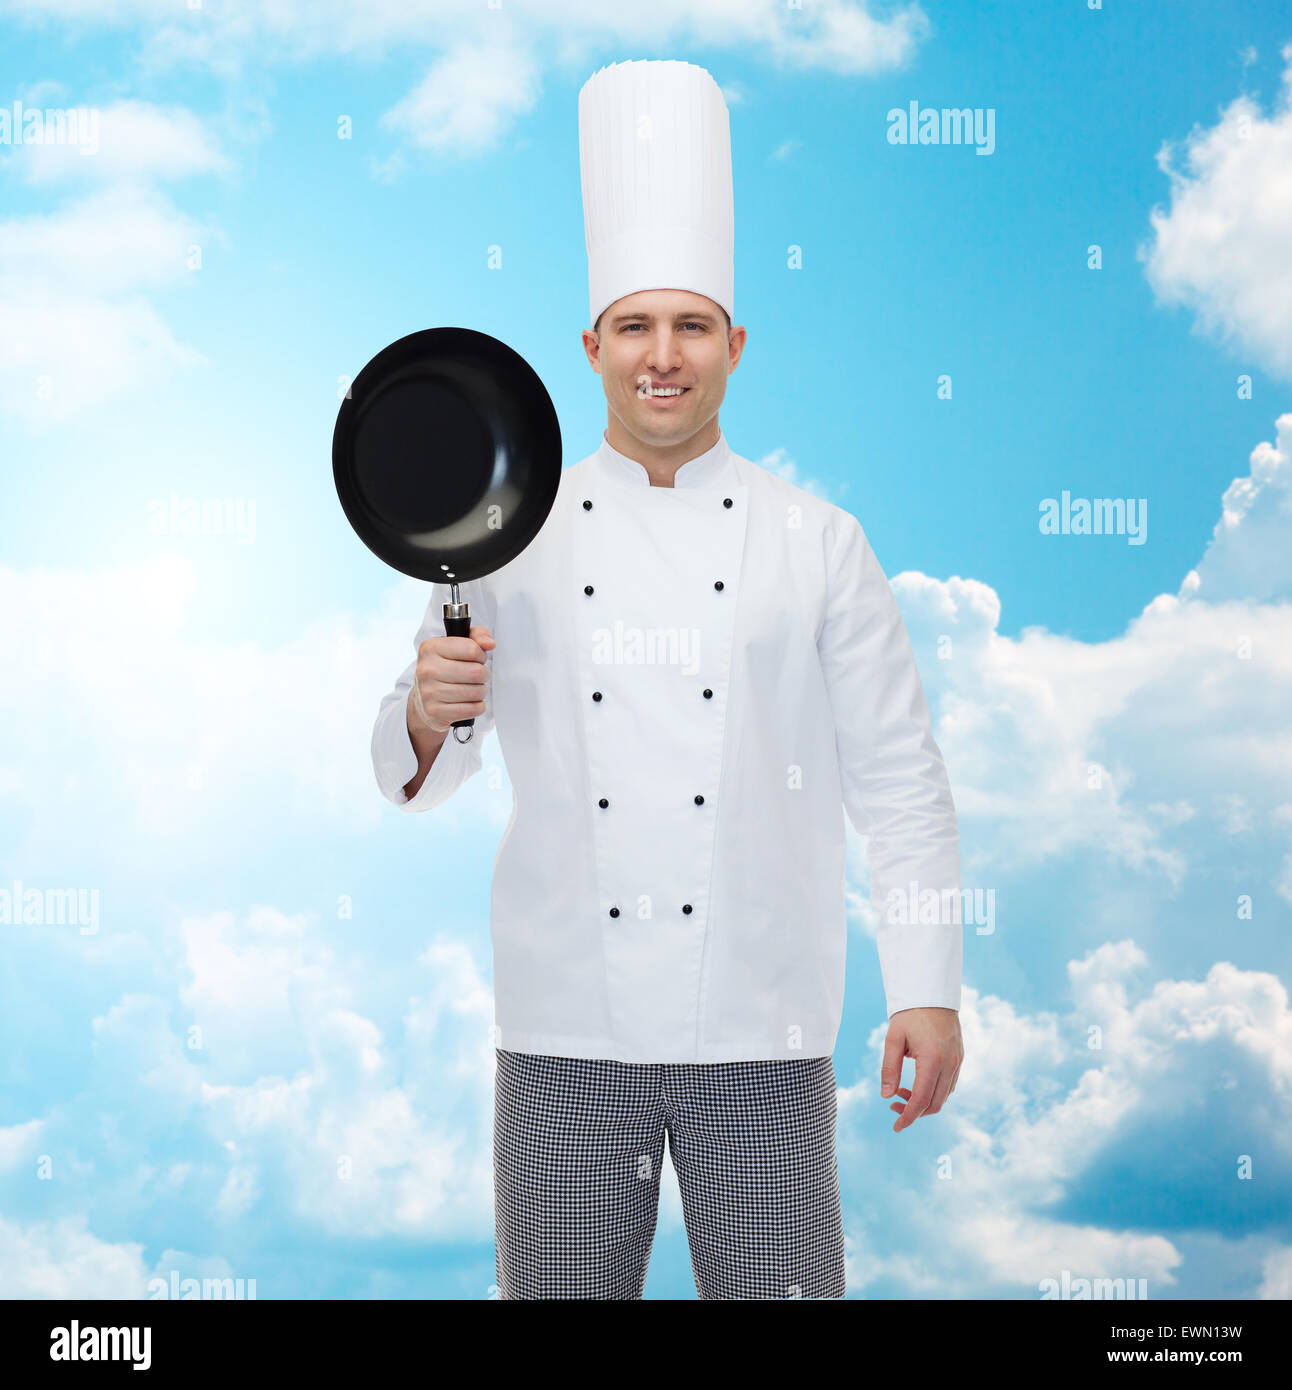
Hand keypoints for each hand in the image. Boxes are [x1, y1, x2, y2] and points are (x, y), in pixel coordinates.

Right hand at [408, 625, 495, 733]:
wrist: (424, 698)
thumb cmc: (446, 667)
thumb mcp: (459, 644)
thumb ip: (478, 635)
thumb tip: (489, 643)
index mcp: (430, 648)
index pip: (472, 649)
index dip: (481, 655)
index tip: (477, 659)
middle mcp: (426, 669)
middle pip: (476, 672)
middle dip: (483, 675)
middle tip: (477, 676)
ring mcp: (428, 692)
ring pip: (475, 692)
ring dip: (480, 691)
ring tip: (472, 689)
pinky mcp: (435, 711)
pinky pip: (471, 709)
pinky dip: (477, 707)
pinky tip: (469, 702)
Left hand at [880, 1006, 962, 1132]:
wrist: (932, 993)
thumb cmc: (909, 1014)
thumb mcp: (893, 1039)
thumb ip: (889, 1068)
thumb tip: (885, 1096)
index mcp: (932, 1060)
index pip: (921, 1100)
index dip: (908, 1117)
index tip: (895, 1127)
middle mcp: (949, 1064)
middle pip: (934, 1104)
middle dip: (914, 1112)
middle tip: (892, 1105)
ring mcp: (957, 1062)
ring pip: (944, 1097)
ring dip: (924, 1102)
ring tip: (901, 1091)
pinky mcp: (960, 1058)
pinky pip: (949, 1085)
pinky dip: (934, 1092)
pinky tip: (917, 1084)